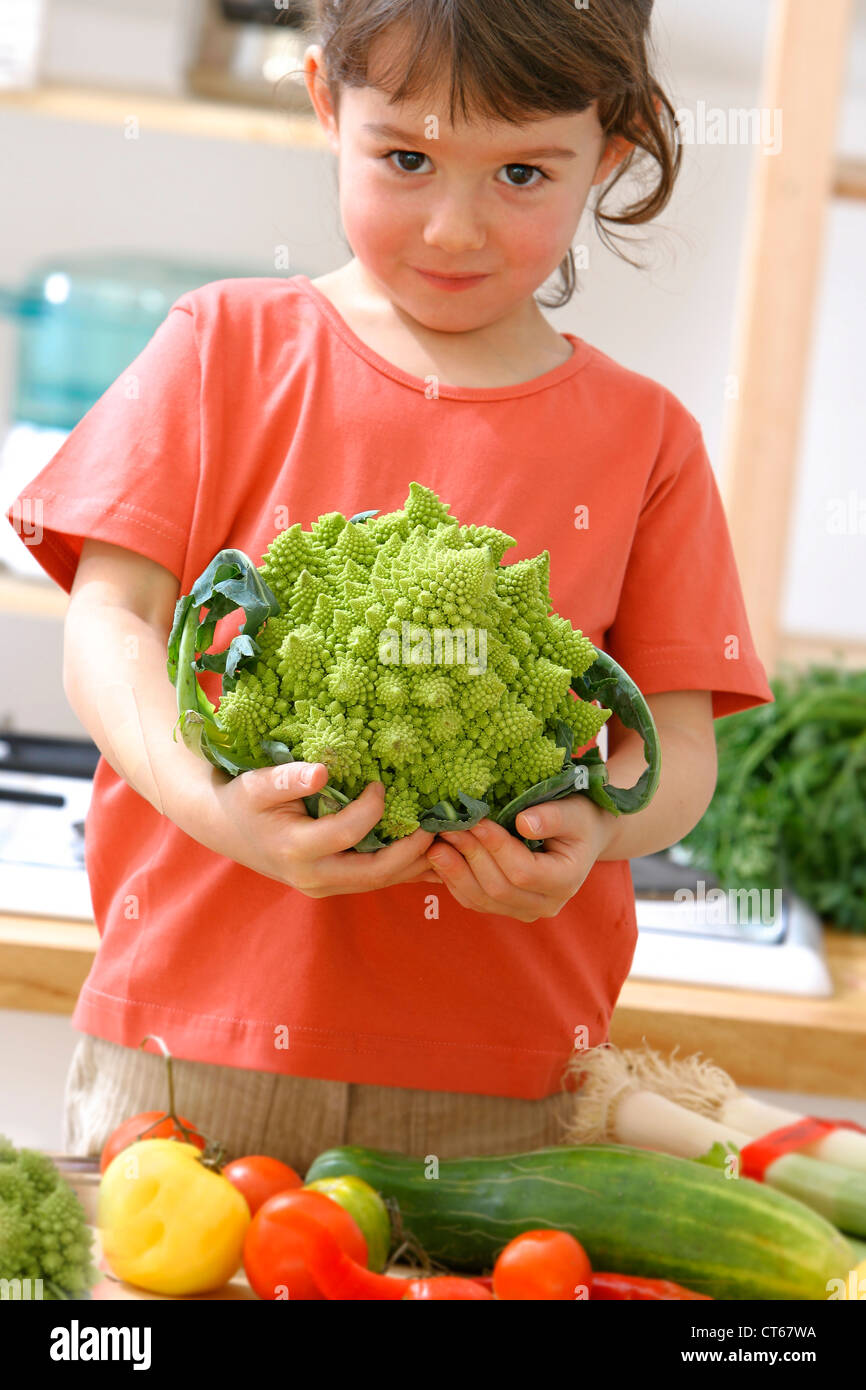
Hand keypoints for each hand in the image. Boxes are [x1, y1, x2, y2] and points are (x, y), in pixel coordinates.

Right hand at [207, 763, 437, 898]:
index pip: (347, 833)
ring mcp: (325, 886)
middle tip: (437, 826)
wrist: (229, 829)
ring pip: (380, 882)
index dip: (372, 808)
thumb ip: (287, 778)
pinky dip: (405, 868)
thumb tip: (322, 771)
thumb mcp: (257, 784)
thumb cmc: (245, 801)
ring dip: (415, 864)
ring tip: (446, 840)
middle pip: (374, 873)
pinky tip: (432, 854)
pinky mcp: (335, 884)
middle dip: (411, 851)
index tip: (381, 784)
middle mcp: (314, 877)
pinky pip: (376, 880)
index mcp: (296, 850)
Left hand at [424, 795, 614, 921]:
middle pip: (499, 888)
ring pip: (481, 900)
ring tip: (437, 843)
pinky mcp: (507, 908)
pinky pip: (474, 902)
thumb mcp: (574, 811)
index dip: (496, 847)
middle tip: (448, 828)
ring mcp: (525, 911)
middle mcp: (547, 904)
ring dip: (455, 871)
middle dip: (470, 856)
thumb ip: (553, 817)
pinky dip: (454, 881)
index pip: (523, 872)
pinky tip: (441, 858)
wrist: (580, 836)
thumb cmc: (578, 818)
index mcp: (566, 880)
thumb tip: (523, 823)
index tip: (476, 821)